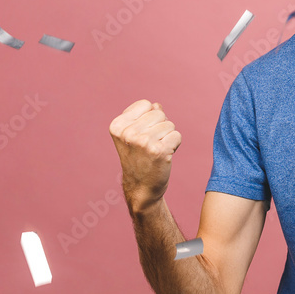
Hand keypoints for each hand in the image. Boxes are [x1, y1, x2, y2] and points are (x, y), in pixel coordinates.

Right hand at [109, 99, 182, 213]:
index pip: (146, 104)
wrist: (141, 189)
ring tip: (156, 151)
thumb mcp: (133, 135)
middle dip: (160, 127)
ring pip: (169, 124)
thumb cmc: (139, 159)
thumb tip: (156, 105)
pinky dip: (175, 145)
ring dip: (167, 137)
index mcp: (117, 126)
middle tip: (150, 146)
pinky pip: (177, 135)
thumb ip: (144, 117)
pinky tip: (164, 156)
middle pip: (159, 113)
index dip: (150, 118)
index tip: (142, 135)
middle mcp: (127, 133)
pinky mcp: (158, 151)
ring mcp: (142, 142)